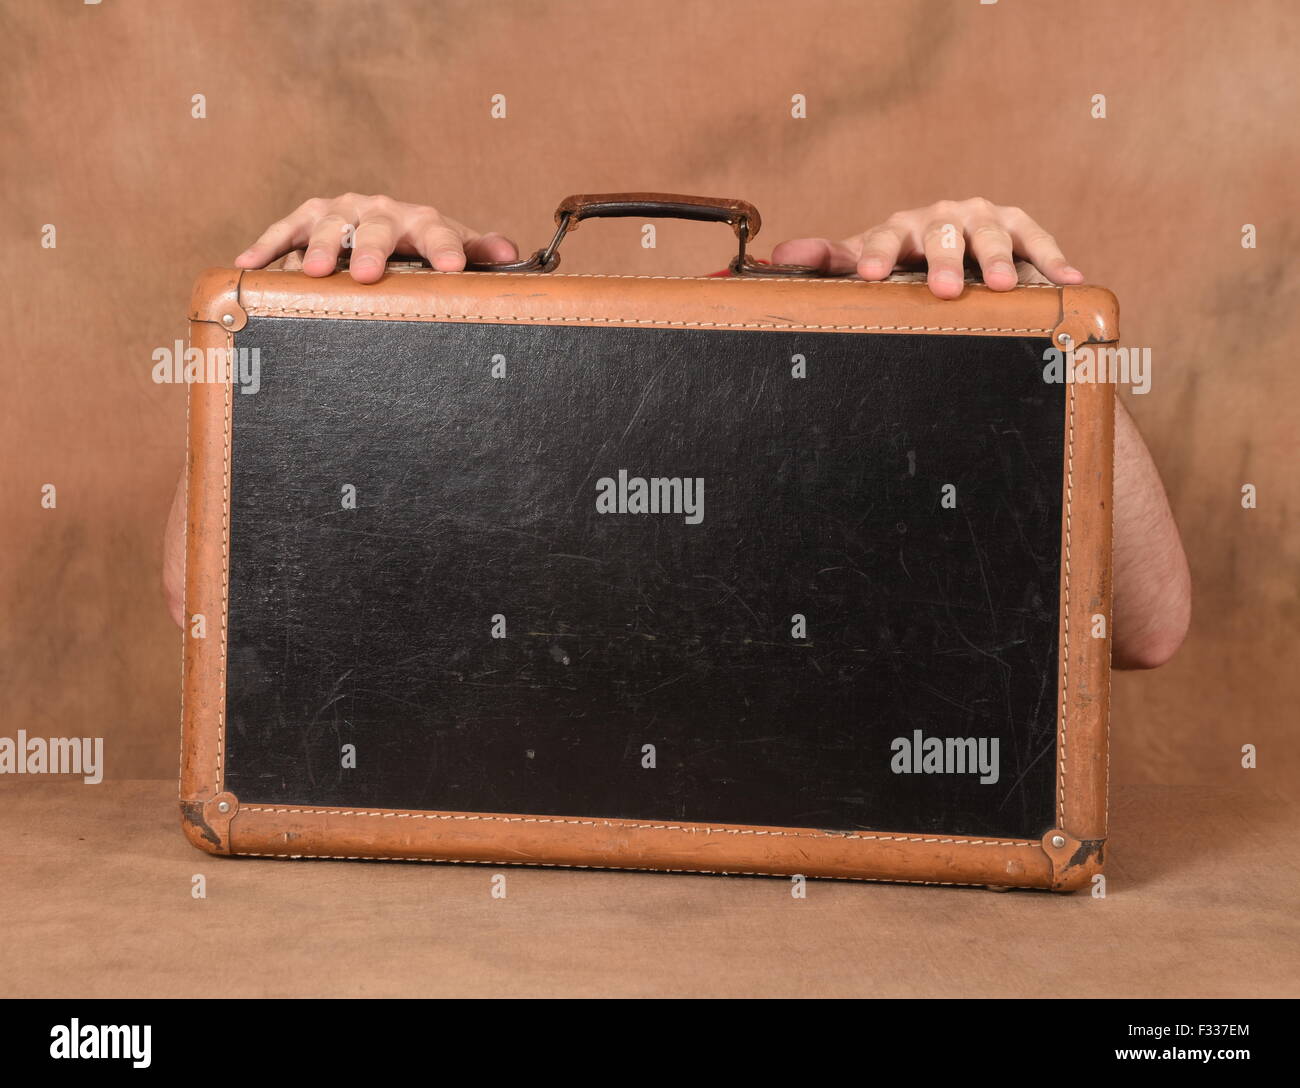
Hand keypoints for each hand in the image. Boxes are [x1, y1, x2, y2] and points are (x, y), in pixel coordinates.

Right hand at [233, 193, 517, 282]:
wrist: (386, 228)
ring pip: (328, 225)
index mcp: (421, 220)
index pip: (438, 231)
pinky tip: (248, 264)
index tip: (454, 268)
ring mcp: (341, 211)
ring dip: (321, 247)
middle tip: (371, 274)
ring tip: (316, 272)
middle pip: (377, 227)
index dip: (447, 248)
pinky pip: (285, 231)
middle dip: (373, 249)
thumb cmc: (424, 247)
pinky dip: (267, 246)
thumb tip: (511, 251)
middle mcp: (379, 210)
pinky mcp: (308, 218)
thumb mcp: (456, 250)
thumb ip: (479, 251)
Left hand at [771, 198, 1084, 298]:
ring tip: (1006, 286)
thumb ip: (828, 260)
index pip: (882, 239)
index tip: (869, 276)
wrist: (947, 247)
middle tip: (945, 289)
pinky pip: (1037, 240)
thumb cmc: (900, 261)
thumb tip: (779, 254)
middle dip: (945, 261)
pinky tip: (1069, 280)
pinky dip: (1052, 259)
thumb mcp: (863, 262)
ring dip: (999, 259)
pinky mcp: (1018, 226)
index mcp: (899, 228)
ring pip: (991, 234)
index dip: (875, 256)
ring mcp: (982, 218)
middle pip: (943, 234)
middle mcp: (941, 217)